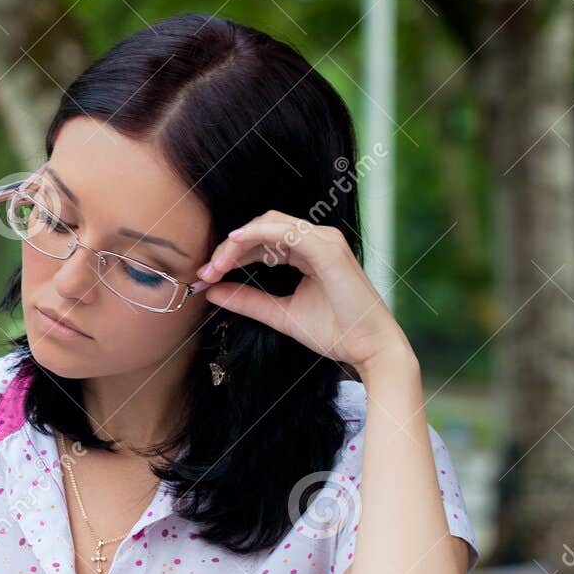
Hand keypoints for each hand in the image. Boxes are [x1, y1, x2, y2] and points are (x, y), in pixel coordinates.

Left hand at [194, 210, 409, 371]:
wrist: (368, 348)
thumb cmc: (334, 331)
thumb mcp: (279, 314)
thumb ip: (247, 300)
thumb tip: (211, 291)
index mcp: (308, 252)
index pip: (261, 241)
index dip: (230, 255)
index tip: (205, 276)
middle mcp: (317, 240)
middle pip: (261, 229)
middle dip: (228, 248)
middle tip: (205, 272)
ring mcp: (324, 241)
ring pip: (270, 225)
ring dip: (237, 243)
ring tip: (215, 266)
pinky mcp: (329, 249)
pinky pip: (288, 232)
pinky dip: (258, 233)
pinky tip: (235, 242)